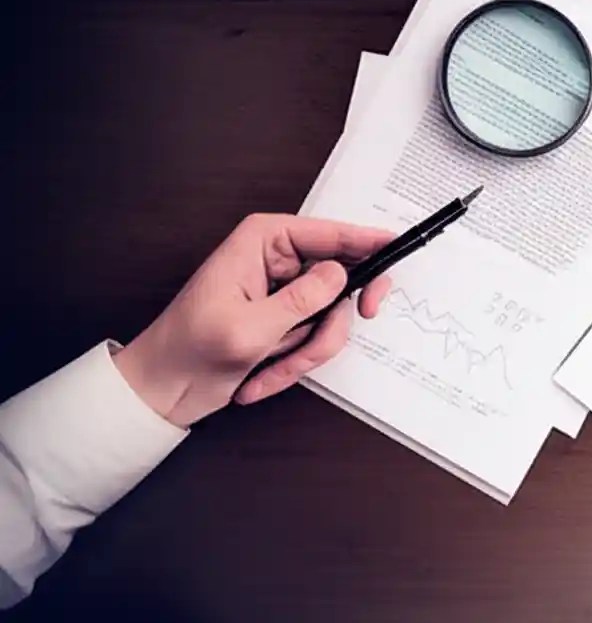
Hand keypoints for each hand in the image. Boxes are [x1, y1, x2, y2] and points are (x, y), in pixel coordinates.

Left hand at [113, 214, 396, 426]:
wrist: (164, 390)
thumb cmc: (188, 351)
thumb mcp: (251, 327)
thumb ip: (302, 299)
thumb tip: (342, 275)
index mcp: (263, 242)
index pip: (329, 233)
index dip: (366, 240)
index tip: (397, 246)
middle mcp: (277, 261)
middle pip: (341, 280)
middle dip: (328, 323)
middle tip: (329, 337)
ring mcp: (285, 293)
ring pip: (331, 318)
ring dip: (306, 351)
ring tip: (271, 369)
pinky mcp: (287, 321)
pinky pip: (317, 340)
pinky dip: (294, 364)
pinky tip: (260, 378)